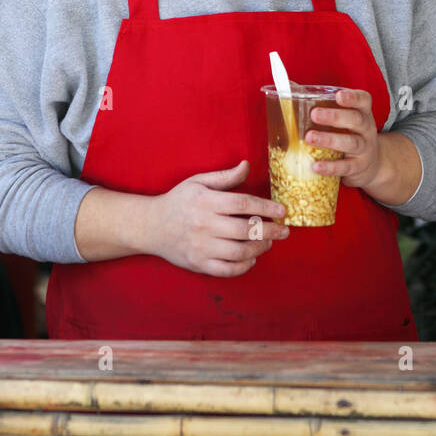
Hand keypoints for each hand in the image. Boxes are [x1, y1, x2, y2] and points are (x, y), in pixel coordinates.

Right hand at [144, 160, 289, 276]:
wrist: (151, 226)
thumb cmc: (178, 201)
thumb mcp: (198, 182)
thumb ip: (225, 177)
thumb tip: (247, 165)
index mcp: (206, 201)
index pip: (243, 204)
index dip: (266, 207)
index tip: (282, 210)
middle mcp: (204, 225)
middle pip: (246, 229)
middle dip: (271, 230)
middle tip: (284, 230)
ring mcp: (201, 247)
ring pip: (240, 251)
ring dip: (260, 247)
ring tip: (269, 242)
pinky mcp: (198, 264)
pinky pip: (227, 269)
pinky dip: (244, 266)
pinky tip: (251, 258)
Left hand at [304, 87, 382, 189]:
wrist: (371, 164)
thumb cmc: (349, 134)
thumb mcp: (342, 119)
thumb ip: (321, 104)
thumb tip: (291, 89)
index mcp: (362, 112)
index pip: (363, 100)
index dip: (353, 97)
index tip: (338, 95)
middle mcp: (366, 129)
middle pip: (356, 120)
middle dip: (335, 116)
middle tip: (314, 114)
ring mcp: (364, 149)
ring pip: (351, 143)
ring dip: (329, 139)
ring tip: (310, 137)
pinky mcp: (358, 167)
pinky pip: (345, 167)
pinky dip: (330, 167)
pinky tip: (316, 166)